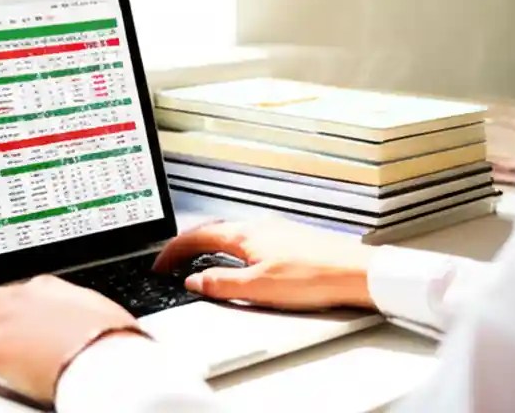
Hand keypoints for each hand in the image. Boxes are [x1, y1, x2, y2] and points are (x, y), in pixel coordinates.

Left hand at [0, 275, 141, 404]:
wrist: (102, 354)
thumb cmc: (110, 337)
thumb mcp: (106, 315)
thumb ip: (92, 315)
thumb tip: (105, 323)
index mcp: (49, 287)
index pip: (23, 288)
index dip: (14, 299)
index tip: (14, 305)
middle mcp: (20, 299)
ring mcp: (2, 324)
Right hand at [154, 218, 376, 310]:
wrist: (356, 273)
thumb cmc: (314, 276)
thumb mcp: (258, 287)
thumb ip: (221, 284)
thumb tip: (195, 282)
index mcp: (244, 233)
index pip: (196, 236)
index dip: (172, 251)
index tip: (158, 264)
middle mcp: (257, 226)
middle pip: (210, 230)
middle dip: (185, 245)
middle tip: (170, 262)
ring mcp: (273, 231)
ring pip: (229, 234)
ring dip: (206, 246)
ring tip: (196, 262)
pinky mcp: (287, 241)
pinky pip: (246, 240)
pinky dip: (227, 249)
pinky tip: (236, 263)